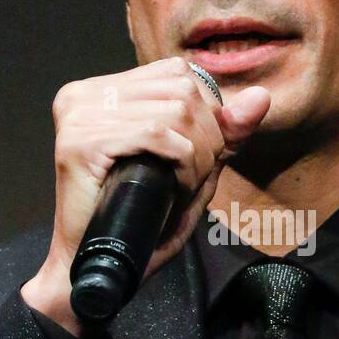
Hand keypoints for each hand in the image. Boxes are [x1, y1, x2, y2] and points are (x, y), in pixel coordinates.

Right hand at [21, 57, 269, 334]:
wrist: (93, 265)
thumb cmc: (137, 220)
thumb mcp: (191, 169)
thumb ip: (224, 132)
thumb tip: (259, 97)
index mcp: (101, 90)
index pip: (177, 73)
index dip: (206, 114)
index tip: (199, 157)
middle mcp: (84, 95)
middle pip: (181, 90)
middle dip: (207, 139)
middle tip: (193, 179)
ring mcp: (78, 116)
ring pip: (174, 111)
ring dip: (196, 157)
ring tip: (183, 188)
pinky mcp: (79, 142)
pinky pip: (155, 133)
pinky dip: (181, 163)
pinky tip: (175, 189)